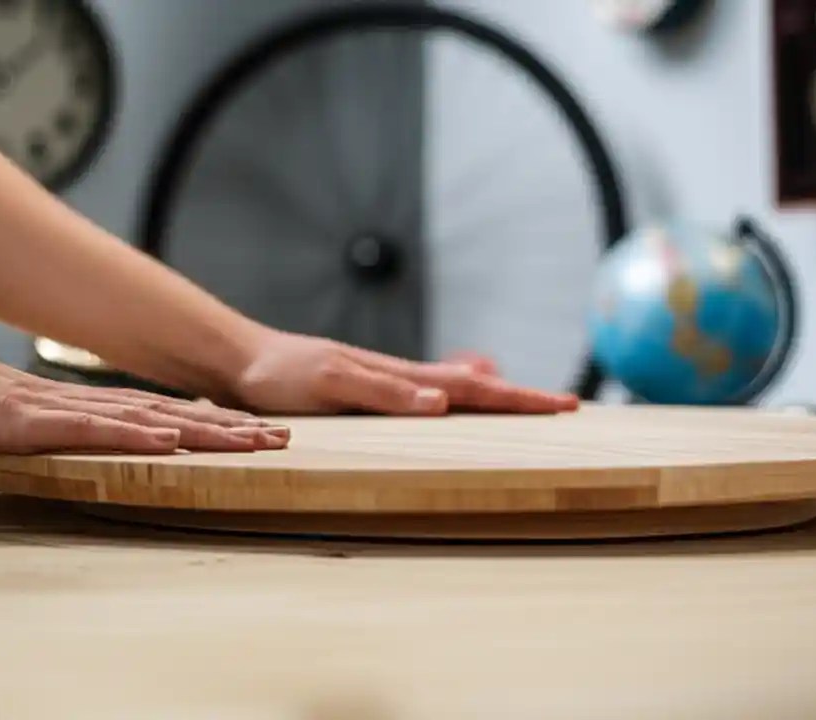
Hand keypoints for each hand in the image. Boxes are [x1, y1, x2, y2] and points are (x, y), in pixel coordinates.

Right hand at [0, 324, 288, 454]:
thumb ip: (58, 428)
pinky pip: (89, 430)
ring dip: (201, 434)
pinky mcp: (27, 422)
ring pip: (144, 423)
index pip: (162, 419)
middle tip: (282, 440)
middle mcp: (82, 406)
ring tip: (250, 442)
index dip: (213, 428)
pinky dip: (133, 437)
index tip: (258, 438)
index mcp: (84, 409)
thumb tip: (95, 438)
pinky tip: (168, 441)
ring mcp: (56, 411)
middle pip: (169, 419)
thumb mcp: (17, 420)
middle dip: (230, 432)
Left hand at [228, 331, 578, 414]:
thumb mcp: (334, 383)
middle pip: (477, 388)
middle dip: (523, 399)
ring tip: (533, 404)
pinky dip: (461, 397)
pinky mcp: (373, 394)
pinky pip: (430, 397)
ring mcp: (391, 385)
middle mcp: (404, 380)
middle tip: (569, 407)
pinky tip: (466, 398)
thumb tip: (446, 400)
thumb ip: (386, 393)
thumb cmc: (284, 375)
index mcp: (402, 377)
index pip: (475, 389)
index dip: (520, 399)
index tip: (564, 406)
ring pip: (458, 390)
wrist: (246, 363)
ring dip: (498, 398)